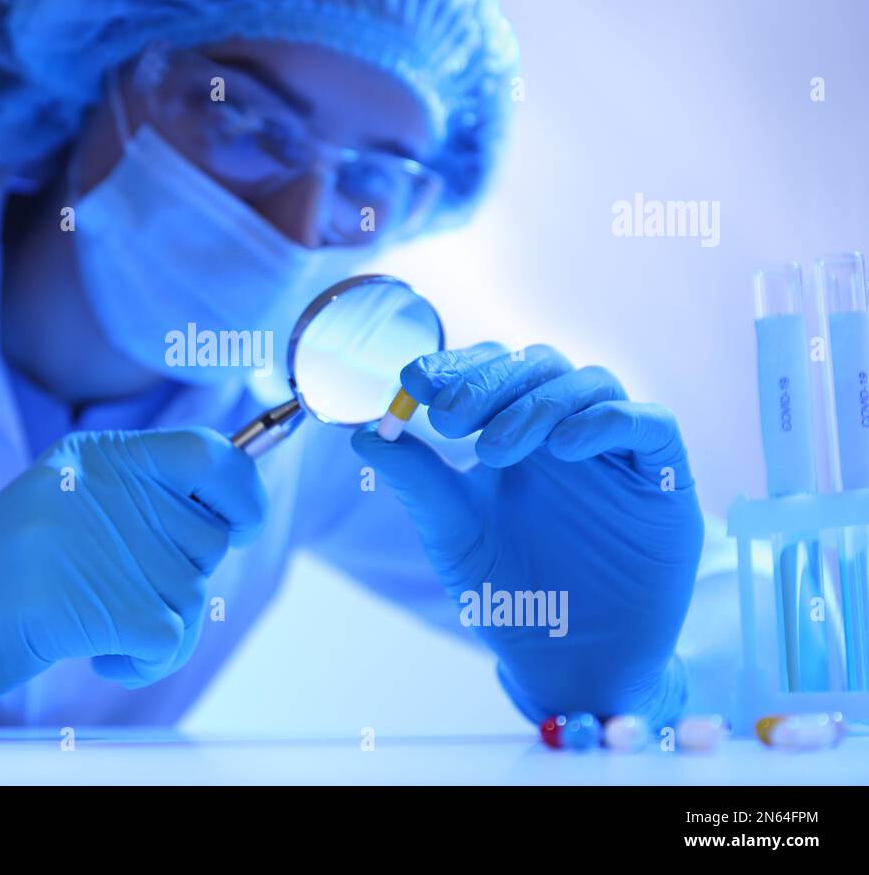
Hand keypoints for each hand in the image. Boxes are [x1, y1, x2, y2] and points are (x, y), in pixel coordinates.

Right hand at [0, 428, 266, 725]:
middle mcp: (98, 487)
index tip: (241, 525)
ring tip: (93, 623)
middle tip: (115, 594)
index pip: (211, 453)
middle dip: (179, 584)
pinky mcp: (82, 600)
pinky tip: (102, 657)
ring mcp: (88, 540)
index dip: (244, 492)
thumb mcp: (68, 509)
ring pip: (191, 597)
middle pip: (207, 542)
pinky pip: (168, 639)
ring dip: (157, 629)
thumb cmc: (0, 576)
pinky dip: (144, 664)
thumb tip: (236, 515)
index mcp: (97, 456)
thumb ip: (141, 502)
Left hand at [352, 343, 703, 724]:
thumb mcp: (453, 533)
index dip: (454, 366)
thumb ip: (416, 481)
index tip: (412, 382)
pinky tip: (565, 447)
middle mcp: (563, 430)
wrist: (569, 660)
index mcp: (512, 432)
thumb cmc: (510, 592)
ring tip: (493, 451)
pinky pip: (650, 422)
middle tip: (448, 418)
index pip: (488, 371)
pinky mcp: (663, 475)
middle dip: (488, 382)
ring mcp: (615, 449)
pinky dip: (607, 421)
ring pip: (589, 383)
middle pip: (537, 366)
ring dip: (537, 404)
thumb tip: (362, 432)